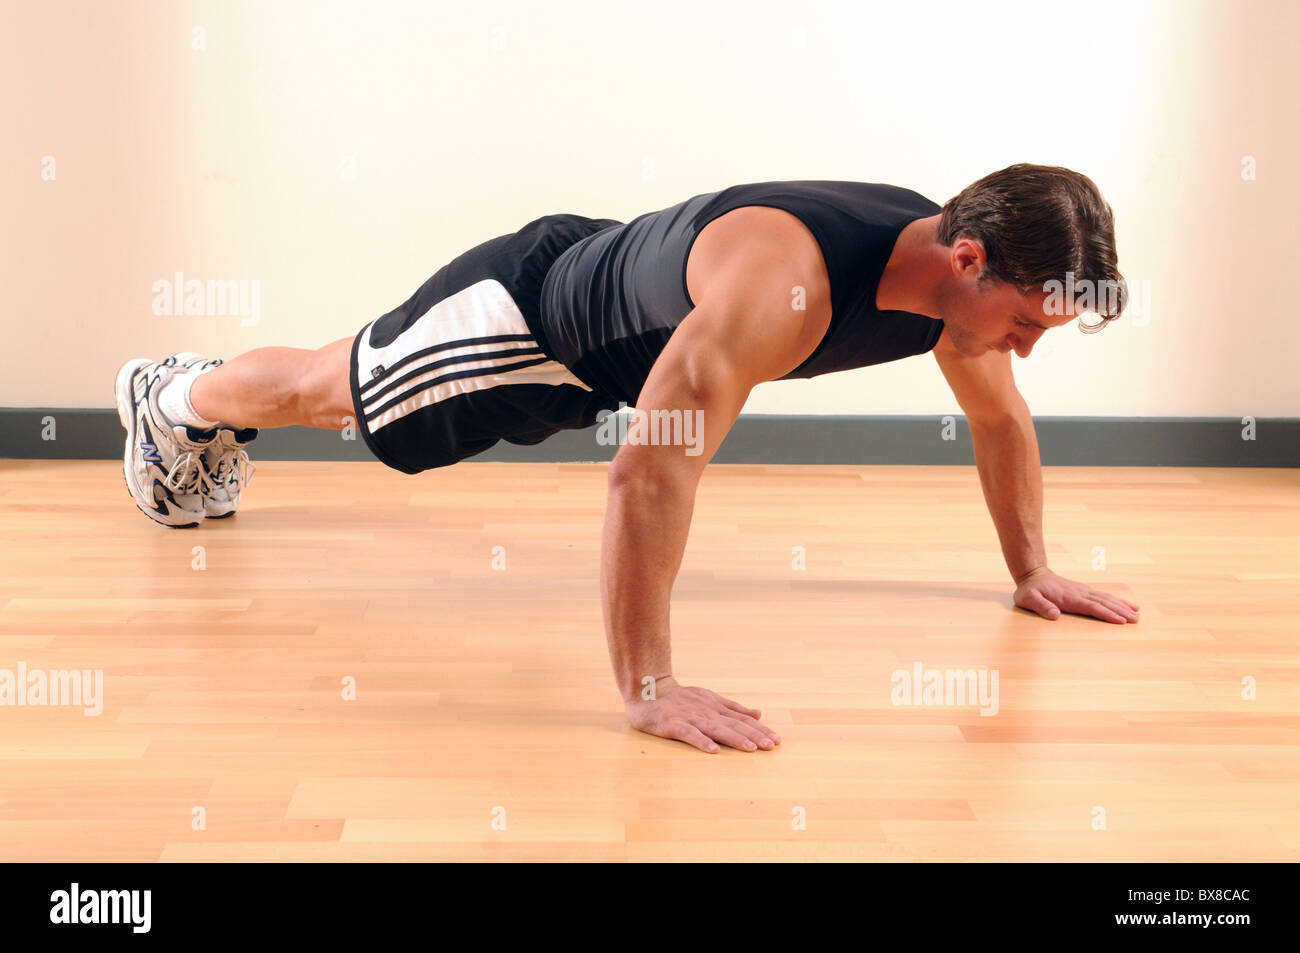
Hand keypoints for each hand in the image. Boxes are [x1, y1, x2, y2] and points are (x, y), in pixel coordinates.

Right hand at [624, 677, 780, 752]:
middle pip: (734, 724)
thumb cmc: (680, 698)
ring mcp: (690, 717)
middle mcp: (707, 711)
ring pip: (716, 729)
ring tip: (751, 748)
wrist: (648, 690)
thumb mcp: (710, 698)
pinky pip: (689, 734)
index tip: (776, 740)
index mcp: (716, 706)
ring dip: (735, 739)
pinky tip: (714, 751)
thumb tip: (758, 714)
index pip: (742, 719)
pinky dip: (702, 741)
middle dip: (754, 735)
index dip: (759, 729)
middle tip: (771, 746)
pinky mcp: (673, 724)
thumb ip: (733, 707)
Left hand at [1013, 567, 1139, 622]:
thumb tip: (1054, 615)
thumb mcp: (1028, 598)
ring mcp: (1084, 591)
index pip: (1092, 607)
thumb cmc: (1029, 590)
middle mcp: (1080, 593)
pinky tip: (1128, 605)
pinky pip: (1104, 596)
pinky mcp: (1084, 591)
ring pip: (1107, 599)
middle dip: (1120, 611)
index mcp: (1069, 598)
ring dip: (1122, 606)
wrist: (1033, 574)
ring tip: (1137, 614)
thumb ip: (1040, 606)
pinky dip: (1117, 601)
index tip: (1121, 620)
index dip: (1106, 614)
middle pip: (1104, 603)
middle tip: (1136, 620)